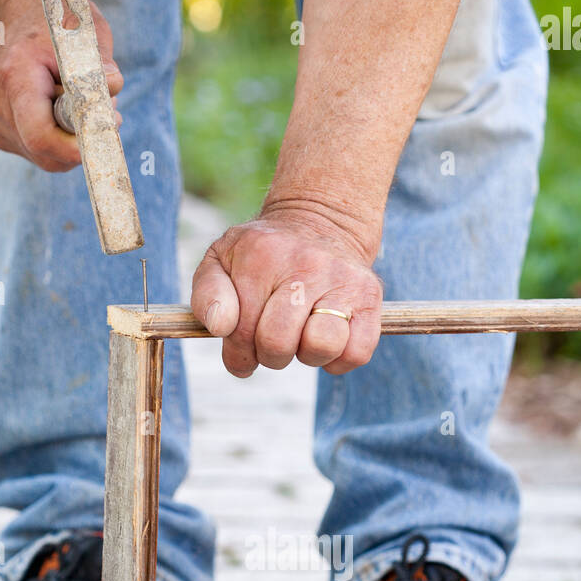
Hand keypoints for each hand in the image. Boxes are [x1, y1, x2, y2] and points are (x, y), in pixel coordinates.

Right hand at [0, 0, 122, 172]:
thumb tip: (113, 87)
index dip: (74, 148)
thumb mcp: (84, 34)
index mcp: (15, 79)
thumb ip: (100, 65)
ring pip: (46, 158)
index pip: (40, 136)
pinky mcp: (1, 134)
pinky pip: (39, 154)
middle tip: (108, 114)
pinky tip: (62, 113)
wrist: (20, 17)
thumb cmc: (55, 26)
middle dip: (81, 143)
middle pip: (47, 154)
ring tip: (82, 106)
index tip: (103, 137)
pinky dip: (60, 141)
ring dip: (73, 142)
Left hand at [190, 207, 382, 376]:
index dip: (237, 351)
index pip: (241, 331)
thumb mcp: (221, 260)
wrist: (320, 221)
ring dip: (307, 356)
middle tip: (272, 339)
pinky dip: (339, 359)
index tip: (242, 345)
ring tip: (301, 338)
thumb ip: (209, 294)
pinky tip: (327, 339)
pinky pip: (357, 353)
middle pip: (279, 344)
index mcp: (262, 256)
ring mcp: (342, 279)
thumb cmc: (262, 255)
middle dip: (269, 355)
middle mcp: (305, 264)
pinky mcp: (371, 296)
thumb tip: (221, 327)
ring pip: (321, 346)